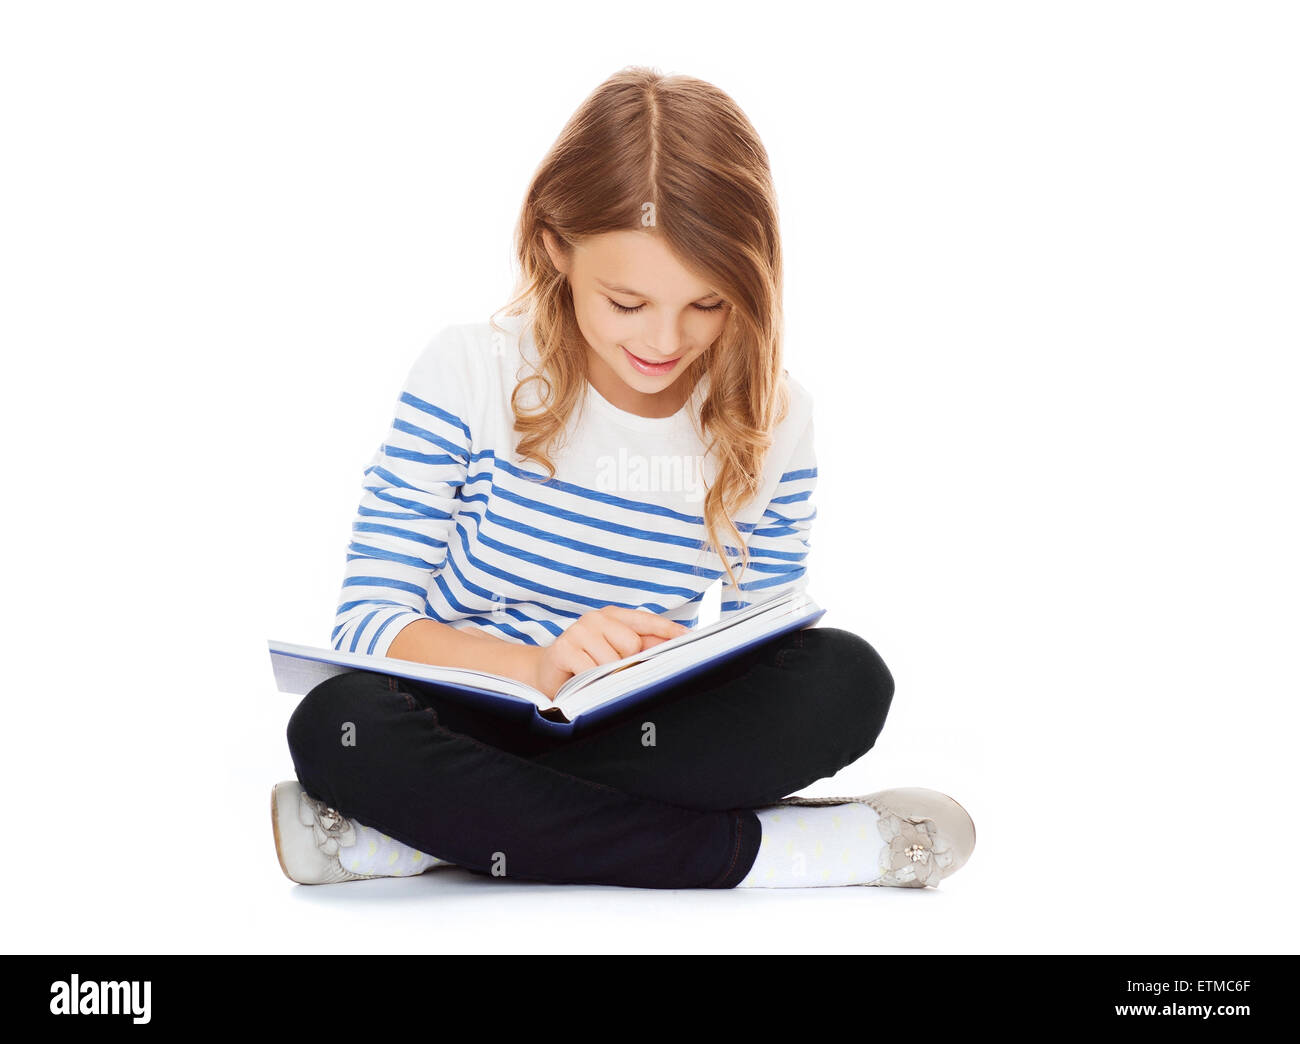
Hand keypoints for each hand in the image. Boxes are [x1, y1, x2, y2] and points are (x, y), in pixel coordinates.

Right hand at [528, 606, 688, 701]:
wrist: (546, 675)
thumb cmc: (586, 663)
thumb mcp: (615, 653)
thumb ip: (642, 646)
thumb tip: (673, 645)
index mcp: (612, 615)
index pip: (645, 620)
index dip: (667, 630)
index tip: (688, 637)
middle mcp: (595, 618)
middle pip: (632, 643)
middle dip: (627, 663)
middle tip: (610, 670)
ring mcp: (578, 631)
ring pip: (612, 659)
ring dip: (606, 675)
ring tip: (594, 676)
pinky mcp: (563, 648)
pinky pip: (592, 670)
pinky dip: (591, 680)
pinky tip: (581, 679)